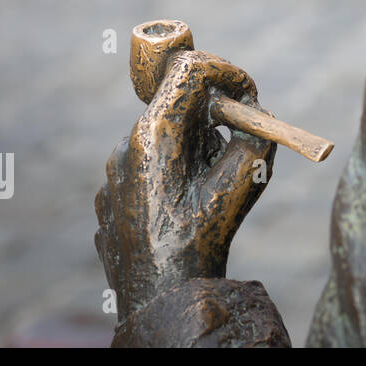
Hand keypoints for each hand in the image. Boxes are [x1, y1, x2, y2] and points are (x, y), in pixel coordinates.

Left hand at [94, 49, 275, 316]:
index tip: (246, 90)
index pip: (187, 67)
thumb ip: (255, 131)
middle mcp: (126, 142)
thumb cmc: (206, 235)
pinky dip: (171, 171)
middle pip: (174, 100)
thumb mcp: (248, 178)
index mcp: (156, 132)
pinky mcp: (110, 192)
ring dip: (193, 145)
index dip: (224, 69)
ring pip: (162, 135)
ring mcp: (113, 169)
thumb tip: (254, 111)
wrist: (160, 298)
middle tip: (237, 135)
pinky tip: (185, 207)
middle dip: (212, 110)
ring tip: (211, 184)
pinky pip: (146, 165)